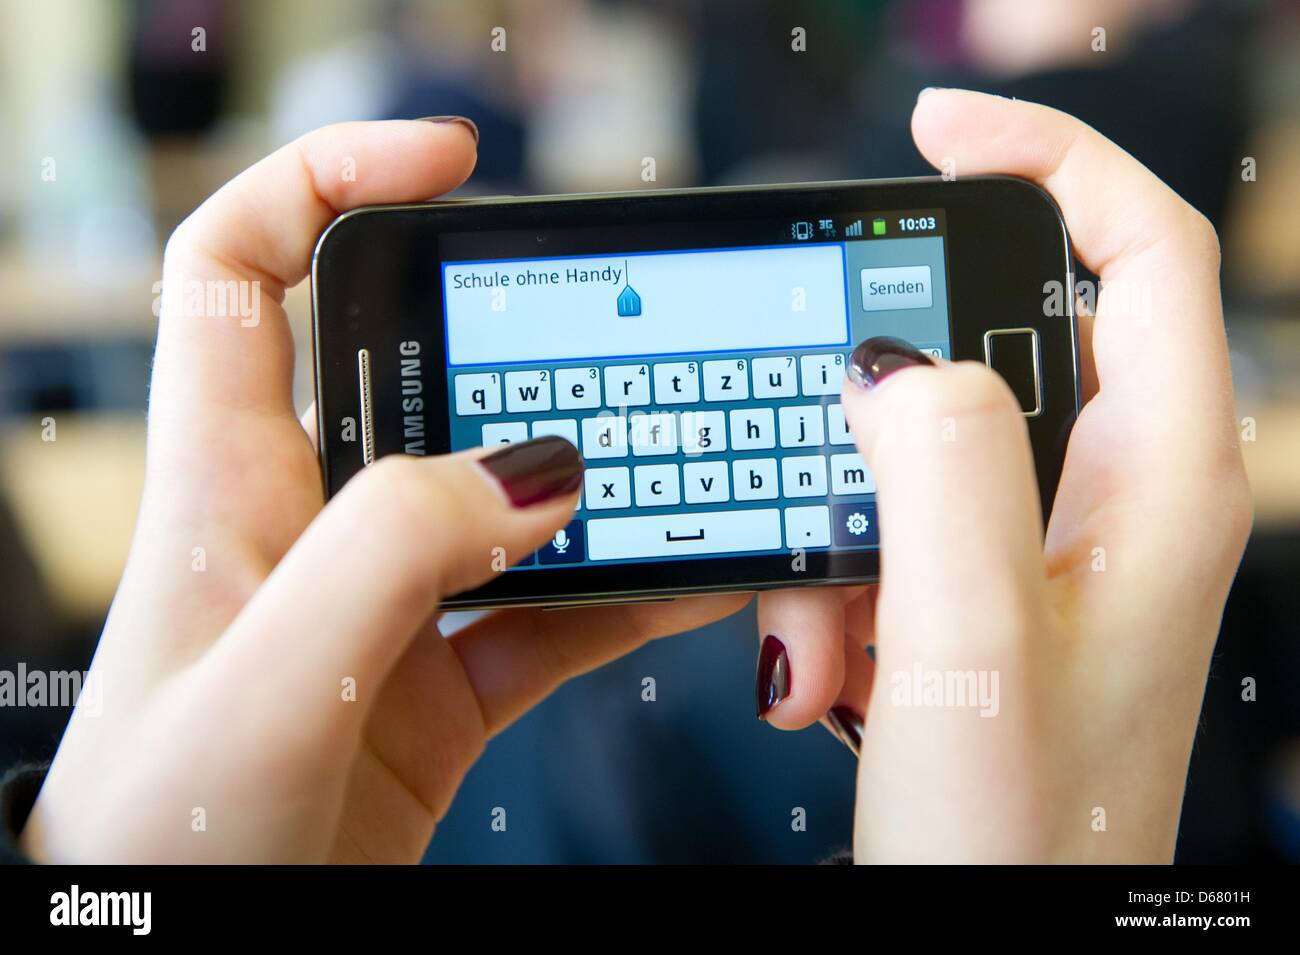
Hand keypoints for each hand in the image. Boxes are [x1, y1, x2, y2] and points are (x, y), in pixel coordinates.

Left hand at [20, 120, 746, 862]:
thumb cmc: (166, 844)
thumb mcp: (268, 685)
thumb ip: (397, 557)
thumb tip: (536, 472)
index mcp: (227, 489)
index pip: (241, 272)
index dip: (325, 177)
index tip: (445, 157)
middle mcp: (308, 530)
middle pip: (411, 374)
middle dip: (514, 345)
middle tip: (613, 347)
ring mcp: (382, 608)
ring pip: (502, 503)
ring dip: (593, 487)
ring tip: (680, 466)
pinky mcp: (438, 687)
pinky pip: (549, 616)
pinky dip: (623, 599)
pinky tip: (689, 585)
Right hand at [755, 90, 1250, 861]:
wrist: (989, 940)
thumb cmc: (1017, 838)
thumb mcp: (968, 637)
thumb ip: (941, 462)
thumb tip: (894, 358)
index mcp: (1161, 486)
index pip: (1137, 252)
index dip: (1050, 161)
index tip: (941, 130)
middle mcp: (1117, 508)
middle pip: (1003, 352)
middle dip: (885, 408)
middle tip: (822, 453)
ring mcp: (1048, 557)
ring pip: (922, 455)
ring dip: (844, 528)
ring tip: (828, 642)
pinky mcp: (987, 602)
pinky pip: (894, 534)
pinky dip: (838, 585)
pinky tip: (832, 673)